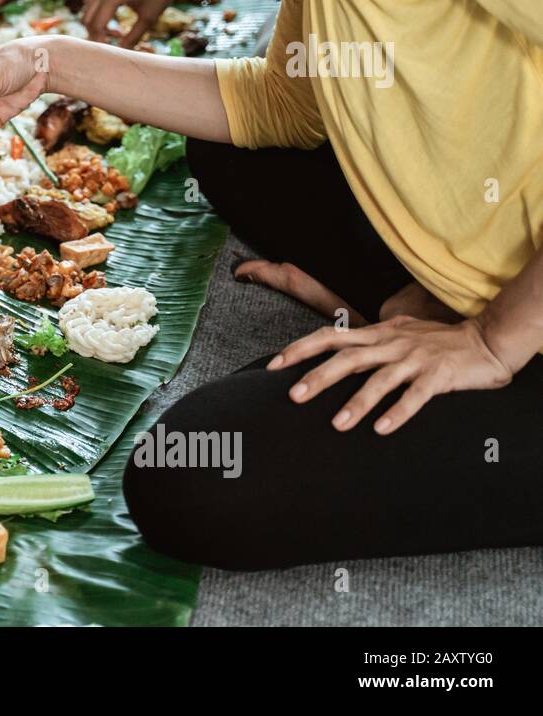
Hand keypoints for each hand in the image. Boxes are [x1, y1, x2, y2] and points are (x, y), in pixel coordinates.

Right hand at [81, 0, 183, 45]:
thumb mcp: (149, 18)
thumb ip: (133, 37)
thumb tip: (121, 53)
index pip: (96, 25)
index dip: (99, 42)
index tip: (109, 54)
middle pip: (87, 19)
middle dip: (95, 34)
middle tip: (113, 43)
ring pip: (86, 10)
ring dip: (95, 24)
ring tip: (115, 31)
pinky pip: (92, 1)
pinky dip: (97, 13)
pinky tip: (113, 19)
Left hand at [268, 316, 513, 434]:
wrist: (487, 339)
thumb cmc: (437, 340)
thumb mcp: (397, 335)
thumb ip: (368, 346)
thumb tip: (335, 360)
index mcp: (378, 333)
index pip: (330, 335)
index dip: (301, 348)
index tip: (274, 364)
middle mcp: (391, 343)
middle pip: (347, 357)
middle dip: (318, 376)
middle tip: (294, 396)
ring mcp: (414, 359)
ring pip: (379, 380)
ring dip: (357, 403)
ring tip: (337, 424)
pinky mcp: (439, 376)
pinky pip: (416, 396)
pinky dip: (398, 412)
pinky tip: (382, 429)